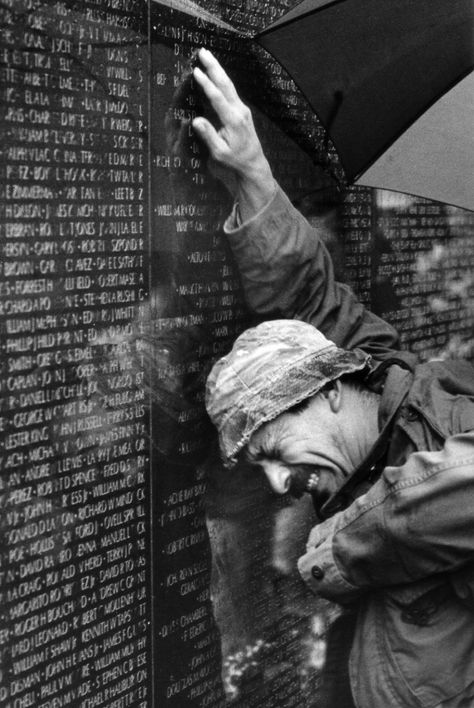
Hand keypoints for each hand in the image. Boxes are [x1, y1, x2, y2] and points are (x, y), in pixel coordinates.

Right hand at [192, 48, 274, 220]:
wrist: (253, 163)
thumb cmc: (235, 160)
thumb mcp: (220, 152)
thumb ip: (208, 135)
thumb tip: (196, 120)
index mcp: (234, 120)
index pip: (218, 97)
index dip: (206, 84)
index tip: (196, 71)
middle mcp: (240, 111)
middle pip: (225, 84)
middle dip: (213, 67)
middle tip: (202, 52)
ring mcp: (242, 109)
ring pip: (229, 85)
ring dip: (217, 69)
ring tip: (206, 56)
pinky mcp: (242, 111)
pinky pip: (230, 91)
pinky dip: (221, 79)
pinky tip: (214, 72)